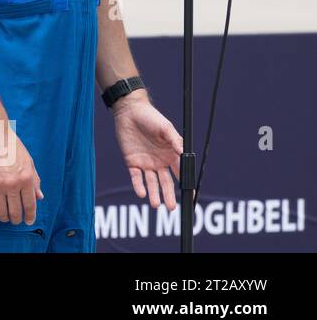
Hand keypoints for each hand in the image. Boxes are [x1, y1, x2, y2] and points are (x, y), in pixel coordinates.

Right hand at [0, 123, 42, 224]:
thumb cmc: (12, 147)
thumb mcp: (28, 162)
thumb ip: (35, 181)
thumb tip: (39, 197)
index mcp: (26, 178)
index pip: (30, 205)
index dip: (30, 216)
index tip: (29, 221)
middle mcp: (12, 184)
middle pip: (15, 211)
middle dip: (16, 220)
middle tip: (16, 221)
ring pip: (1, 211)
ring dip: (4, 217)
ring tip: (5, 217)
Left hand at [113, 95, 182, 209]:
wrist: (129, 111)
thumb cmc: (151, 118)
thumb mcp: (165, 128)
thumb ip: (175, 141)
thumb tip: (184, 152)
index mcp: (171, 154)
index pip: (181, 173)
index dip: (186, 184)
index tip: (190, 195)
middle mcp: (160, 162)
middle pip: (166, 182)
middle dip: (169, 195)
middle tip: (173, 208)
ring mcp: (146, 163)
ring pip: (152, 183)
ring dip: (154, 194)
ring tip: (156, 205)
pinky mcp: (132, 162)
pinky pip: (136, 177)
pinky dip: (139, 186)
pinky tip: (142, 194)